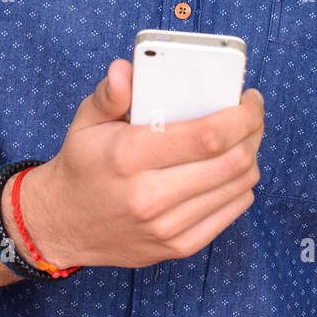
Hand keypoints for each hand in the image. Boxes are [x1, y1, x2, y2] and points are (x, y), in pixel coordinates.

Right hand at [2, 58, 263, 269]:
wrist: (62, 224)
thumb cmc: (82, 165)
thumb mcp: (86, 121)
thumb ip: (109, 93)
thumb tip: (124, 70)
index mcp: (129, 157)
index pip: (207, 136)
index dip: (241, 115)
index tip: (249, 98)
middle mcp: (150, 197)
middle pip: (232, 162)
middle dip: (254, 131)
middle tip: (252, 114)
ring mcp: (167, 227)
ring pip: (238, 187)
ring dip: (251, 157)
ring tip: (244, 138)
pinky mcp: (178, 247)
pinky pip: (231, 212)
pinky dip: (241, 186)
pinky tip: (230, 169)